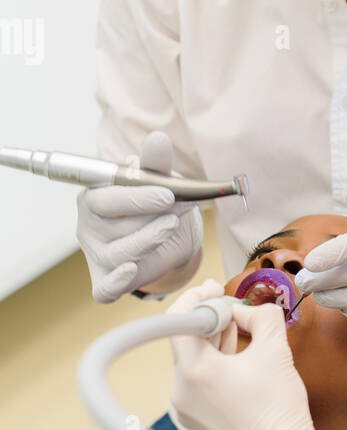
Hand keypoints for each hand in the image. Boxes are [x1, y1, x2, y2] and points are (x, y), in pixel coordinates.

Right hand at [76, 131, 202, 301]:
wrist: (168, 235)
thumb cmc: (156, 203)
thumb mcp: (159, 181)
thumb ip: (156, 163)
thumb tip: (158, 139)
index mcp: (94, 196)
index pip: (106, 198)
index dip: (136, 197)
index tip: (167, 194)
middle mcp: (88, 226)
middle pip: (111, 227)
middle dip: (146, 219)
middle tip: (175, 213)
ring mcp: (95, 255)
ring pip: (116, 254)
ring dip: (147, 241)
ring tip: (170, 227)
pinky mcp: (104, 280)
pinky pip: (103, 289)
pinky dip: (115, 283)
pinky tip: (131, 270)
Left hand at [167, 281, 335, 429]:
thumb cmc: (279, 410)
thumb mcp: (275, 349)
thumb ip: (260, 315)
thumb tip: (246, 311)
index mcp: (193, 372)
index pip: (179, 319)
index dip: (198, 298)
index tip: (217, 288)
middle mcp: (181, 391)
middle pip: (185, 339)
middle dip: (208, 317)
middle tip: (229, 302)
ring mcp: (187, 407)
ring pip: (193, 359)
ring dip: (213, 338)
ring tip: (236, 323)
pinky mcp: (198, 418)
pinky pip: (199, 379)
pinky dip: (215, 361)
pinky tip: (235, 350)